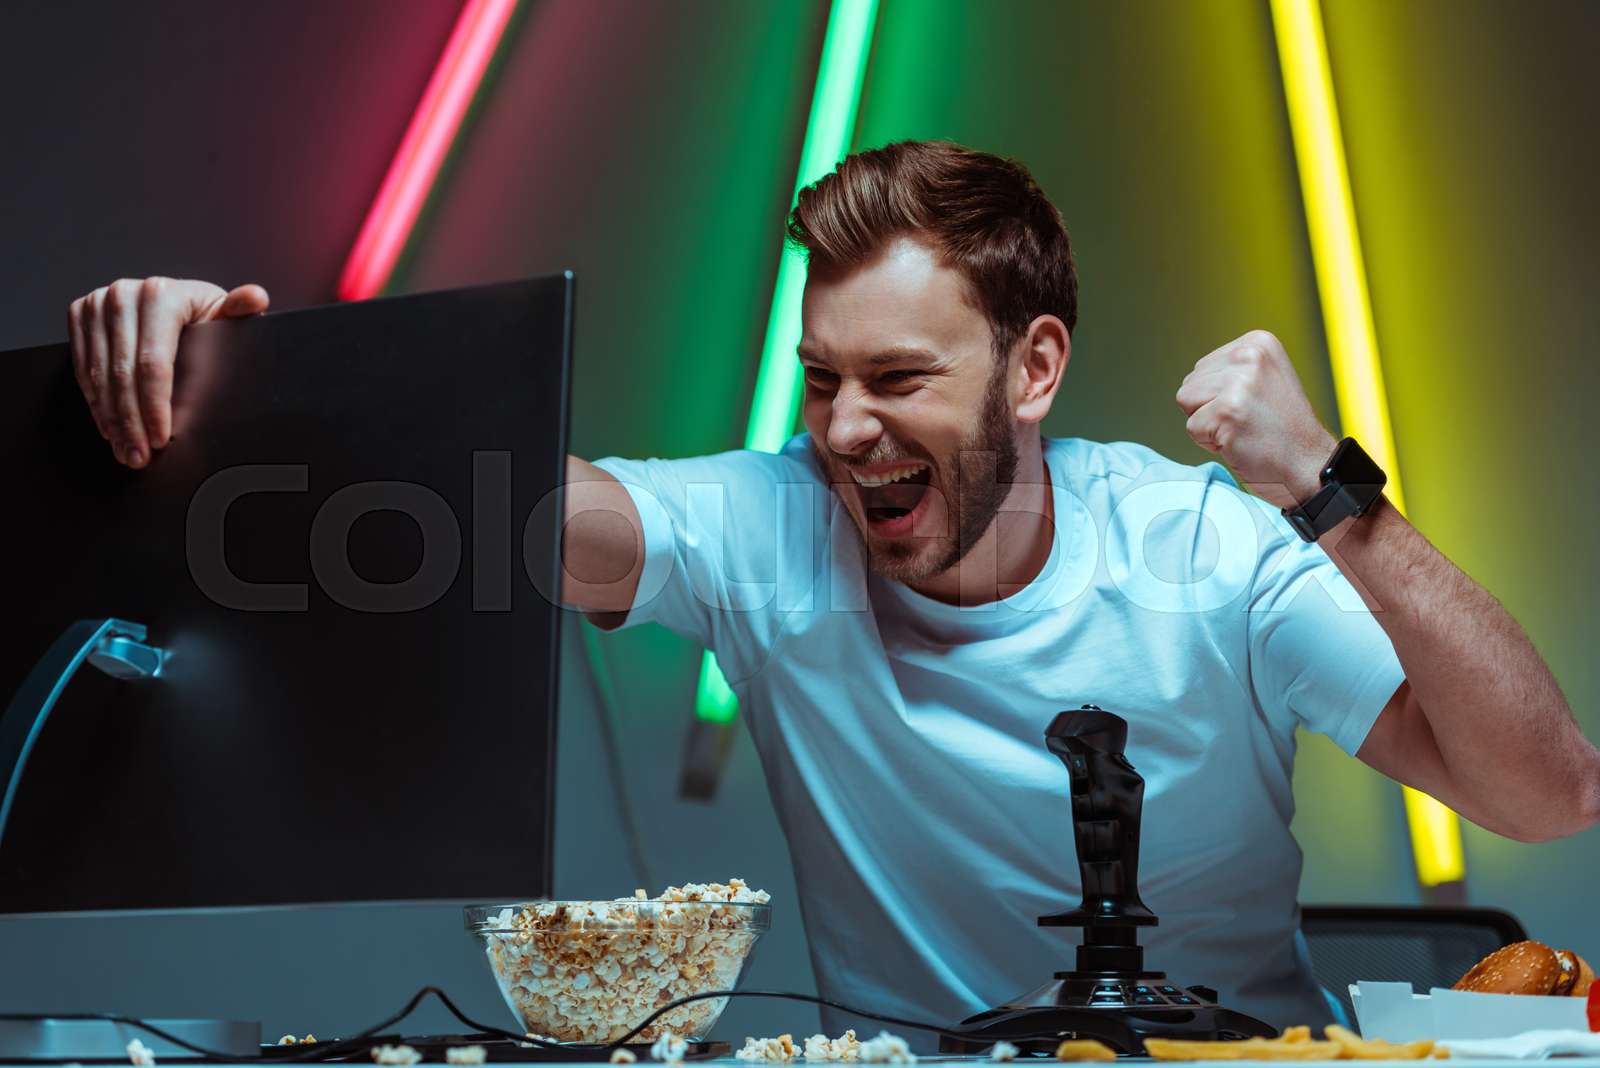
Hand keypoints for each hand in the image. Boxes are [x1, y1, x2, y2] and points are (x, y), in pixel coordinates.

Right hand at [67, 277, 268, 467]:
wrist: (172, 300)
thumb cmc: (202, 313)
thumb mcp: (223, 313)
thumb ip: (240, 309)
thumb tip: (255, 298)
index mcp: (160, 295)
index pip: (153, 362)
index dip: (155, 405)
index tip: (161, 437)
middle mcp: (124, 295)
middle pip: (122, 372)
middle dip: (131, 422)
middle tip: (139, 455)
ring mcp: (98, 304)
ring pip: (99, 374)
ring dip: (111, 419)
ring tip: (125, 449)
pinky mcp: (81, 315)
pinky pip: (83, 367)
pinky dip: (96, 401)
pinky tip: (109, 426)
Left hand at [1175, 329, 1336, 509]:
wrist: (1309, 464)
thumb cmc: (1283, 430)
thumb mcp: (1263, 380)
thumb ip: (1230, 371)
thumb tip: (1196, 377)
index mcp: (1256, 342)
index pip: (1202, 368)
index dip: (1218, 396)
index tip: (1252, 406)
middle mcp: (1248, 355)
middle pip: (1190, 384)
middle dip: (1210, 408)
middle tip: (1248, 421)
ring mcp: (1239, 382)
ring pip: (1186, 402)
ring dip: (1208, 424)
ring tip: (1242, 429)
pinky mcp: (1228, 411)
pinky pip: (1192, 429)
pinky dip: (1210, 443)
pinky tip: (1241, 441)